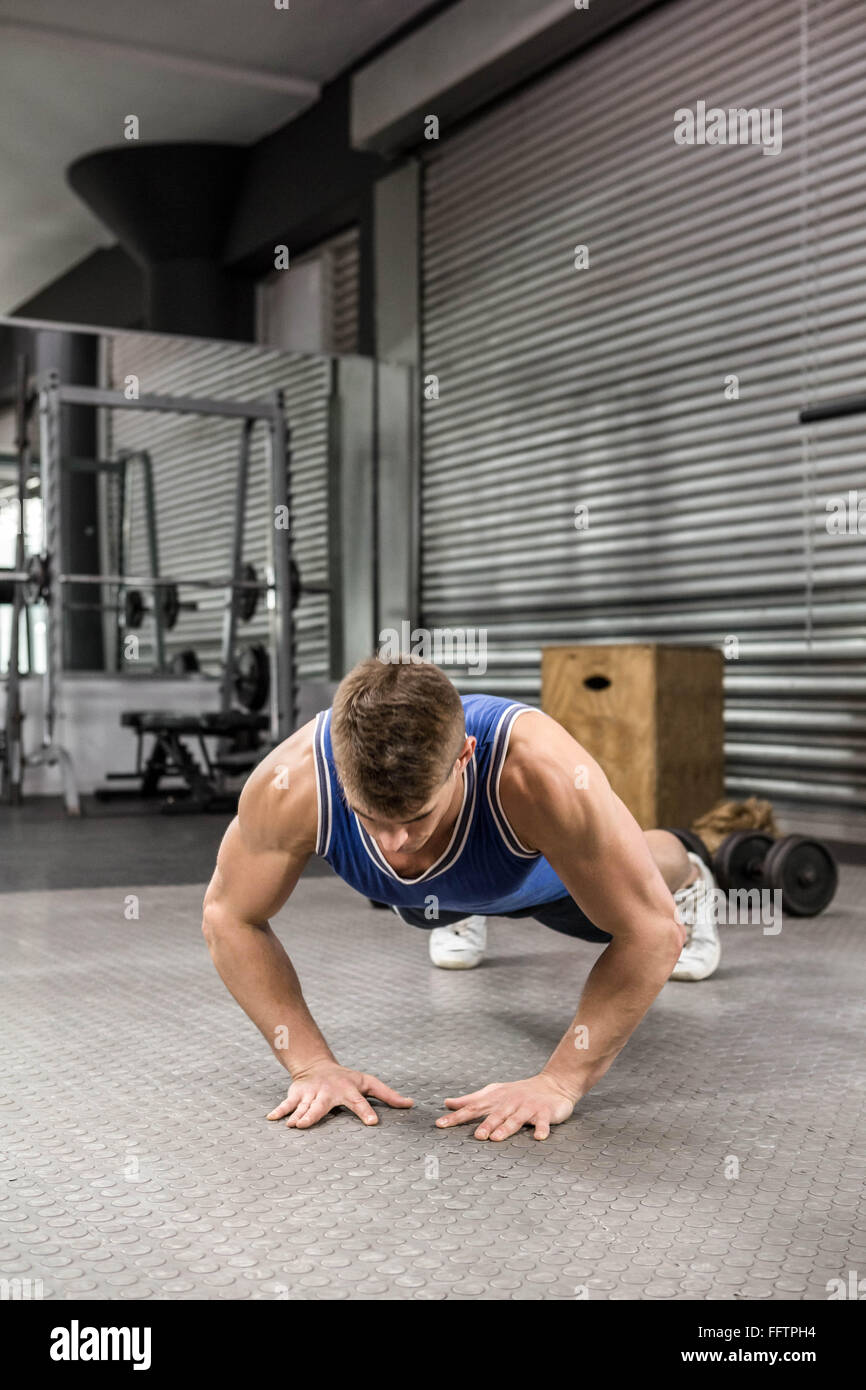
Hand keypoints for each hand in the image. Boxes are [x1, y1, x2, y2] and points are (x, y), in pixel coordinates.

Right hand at [267, 1060, 413, 1129]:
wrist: (318, 1066)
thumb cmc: (348, 1079)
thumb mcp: (369, 1084)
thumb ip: (389, 1096)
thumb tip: (412, 1104)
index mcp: (348, 1090)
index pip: (359, 1102)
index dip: (366, 1112)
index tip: (373, 1123)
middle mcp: (328, 1091)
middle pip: (322, 1105)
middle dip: (314, 1114)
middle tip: (306, 1124)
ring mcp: (311, 1093)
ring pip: (304, 1106)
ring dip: (298, 1115)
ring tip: (293, 1125)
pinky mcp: (297, 1094)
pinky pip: (287, 1104)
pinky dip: (280, 1111)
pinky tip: (272, 1119)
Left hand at [435, 1072, 576, 1140]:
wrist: (552, 1084)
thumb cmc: (518, 1092)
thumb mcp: (493, 1093)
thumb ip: (470, 1100)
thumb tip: (448, 1103)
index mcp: (495, 1099)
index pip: (473, 1108)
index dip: (457, 1116)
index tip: (441, 1124)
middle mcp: (510, 1102)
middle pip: (495, 1114)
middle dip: (486, 1124)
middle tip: (477, 1136)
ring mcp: (528, 1107)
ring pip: (516, 1118)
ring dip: (507, 1127)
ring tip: (498, 1138)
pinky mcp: (545, 1112)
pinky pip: (543, 1122)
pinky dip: (541, 1129)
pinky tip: (539, 1137)